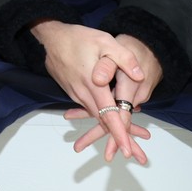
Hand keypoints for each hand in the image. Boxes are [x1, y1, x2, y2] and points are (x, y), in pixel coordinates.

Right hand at [30, 20, 144, 159]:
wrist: (52, 37)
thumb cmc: (79, 38)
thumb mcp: (105, 41)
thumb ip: (124, 59)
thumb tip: (139, 76)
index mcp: (93, 84)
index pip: (108, 114)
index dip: (118, 133)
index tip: (126, 150)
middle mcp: (83, 93)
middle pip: (102, 121)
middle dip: (118, 137)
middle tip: (134, 153)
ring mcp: (75, 94)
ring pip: (95, 116)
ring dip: (109, 127)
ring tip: (127, 138)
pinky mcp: (72, 92)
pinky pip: (88, 108)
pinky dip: (101, 115)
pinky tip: (110, 114)